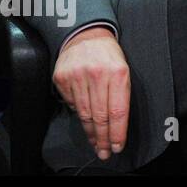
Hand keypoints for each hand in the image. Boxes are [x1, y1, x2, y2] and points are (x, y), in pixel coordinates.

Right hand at [53, 27, 129, 160]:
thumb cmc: (109, 56)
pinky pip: (72, 104)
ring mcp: (77, 77)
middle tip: (105, 152)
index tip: (118, 146)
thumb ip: (120, 94)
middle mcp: (98, 75)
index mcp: (119, 72)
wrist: (86, 35)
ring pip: (84, 114)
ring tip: (96, 144)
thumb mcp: (123, 69)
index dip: (117, 132)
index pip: (118, 110)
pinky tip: (85, 121)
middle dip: (103, 138)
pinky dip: (79, 114)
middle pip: (100, 116)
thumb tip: (116, 125)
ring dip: (91, 133)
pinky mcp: (62, 78)